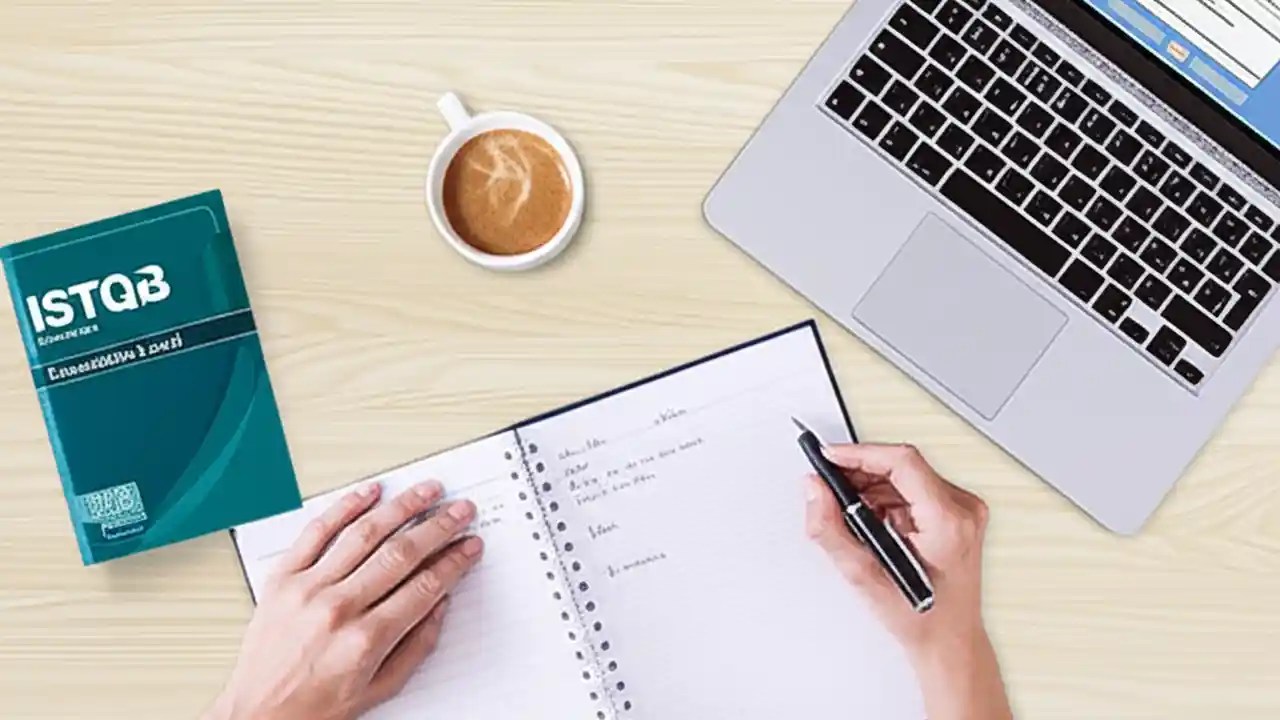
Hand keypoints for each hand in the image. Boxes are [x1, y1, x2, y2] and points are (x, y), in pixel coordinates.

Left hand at [205, 480, 484, 719]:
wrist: (258, 715)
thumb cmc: (314, 707)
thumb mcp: (380, 690)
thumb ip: (416, 646)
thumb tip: (440, 604)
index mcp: (366, 640)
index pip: (424, 587)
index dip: (453, 562)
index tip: (469, 547)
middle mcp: (338, 609)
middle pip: (401, 553)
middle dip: (438, 528)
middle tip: (459, 511)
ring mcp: (308, 589)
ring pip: (364, 534)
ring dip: (402, 507)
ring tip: (425, 492)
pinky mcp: (283, 579)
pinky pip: (316, 532)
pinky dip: (344, 507)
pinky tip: (369, 493)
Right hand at [805, 443, 1010, 719]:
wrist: (949, 642)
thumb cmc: (922, 619)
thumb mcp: (866, 577)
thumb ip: (832, 530)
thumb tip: (815, 491)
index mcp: (948, 521)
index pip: (902, 462)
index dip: (860, 454)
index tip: (830, 457)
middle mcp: (962, 510)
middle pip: (903, 466)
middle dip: (860, 472)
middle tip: (828, 485)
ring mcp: (962, 511)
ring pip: (905, 475)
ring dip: (872, 487)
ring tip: (848, 512)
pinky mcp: (956, 514)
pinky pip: (913, 489)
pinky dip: (885, 498)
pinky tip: (870, 521)